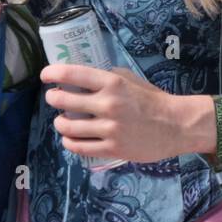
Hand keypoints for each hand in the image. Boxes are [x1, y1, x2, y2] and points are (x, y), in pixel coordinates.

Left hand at [43, 64, 191, 163]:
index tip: (45, 75)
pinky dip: (69, 142)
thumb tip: (86, 78)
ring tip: (62, 121)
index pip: (74, 74)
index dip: (53, 73)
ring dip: (60, 123)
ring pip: (67, 127)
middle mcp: (108, 104)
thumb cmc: (154, 100)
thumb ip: (110, 78)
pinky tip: (70, 139)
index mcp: (114, 83)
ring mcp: (109, 129)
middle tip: (54, 98)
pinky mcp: (111, 148)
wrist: (176, 126)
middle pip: (64, 101)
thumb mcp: (133, 80)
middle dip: (54, 98)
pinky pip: (78, 147)